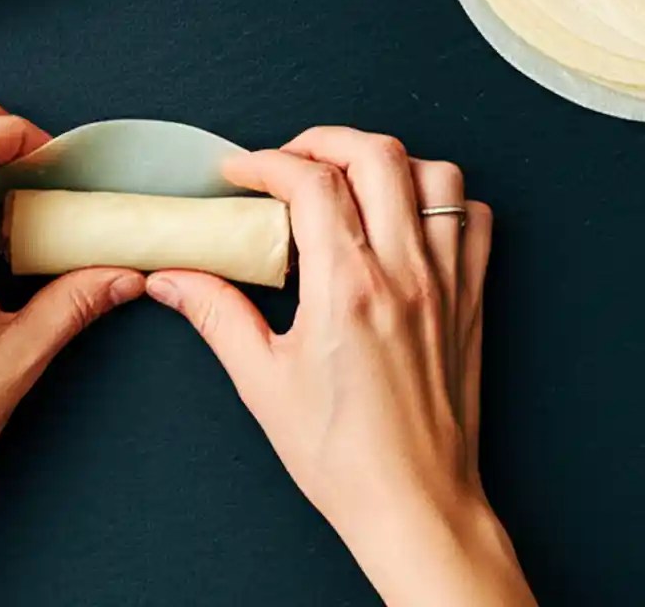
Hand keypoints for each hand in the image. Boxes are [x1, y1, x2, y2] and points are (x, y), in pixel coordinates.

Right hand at [146, 127, 534, 605]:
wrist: (414, 502)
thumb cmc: (341, 455)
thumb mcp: (262, 383)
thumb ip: (217, 314)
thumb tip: (172, 277)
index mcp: (347, 288)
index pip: (309, 182)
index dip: (264, 163)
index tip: (238, 174)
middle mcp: (403, 272)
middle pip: (376, 155)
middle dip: (323, 141)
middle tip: (288, 162)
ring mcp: (445, 282)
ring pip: (434, 174)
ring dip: (387, 162)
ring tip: (349, 182)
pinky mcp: (471, 300)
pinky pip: (472, 219)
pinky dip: (441, 199)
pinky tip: (407, 220)